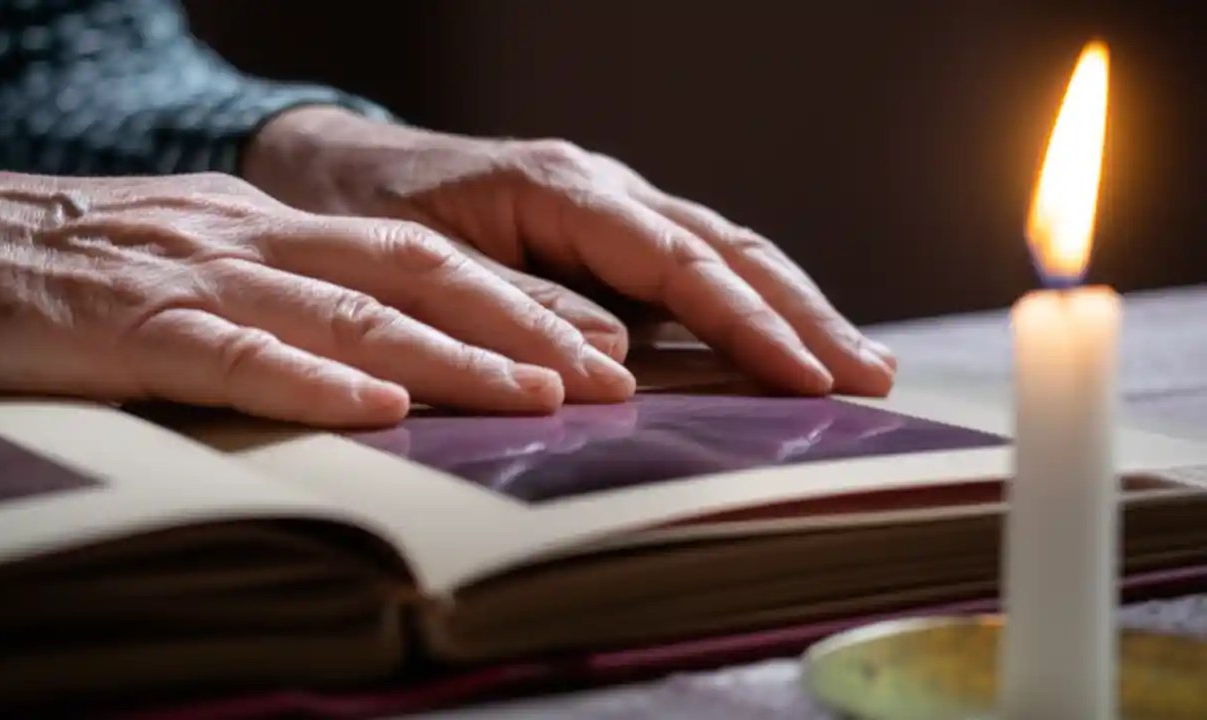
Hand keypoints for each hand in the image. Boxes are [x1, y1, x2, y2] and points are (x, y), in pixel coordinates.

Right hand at [0, 170, 637, 426]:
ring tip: (538, 395)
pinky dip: (307, 380)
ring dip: (448, 356)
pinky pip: (228, 352)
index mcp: (273, 232)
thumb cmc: (65, 271)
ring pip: (344, 311)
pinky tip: (374, 410)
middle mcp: (253, 241)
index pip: (421, 260)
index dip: (515, 301)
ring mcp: (192, 276)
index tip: (599, 347)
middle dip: (520, 325)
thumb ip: (283, 305)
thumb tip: (374, 363)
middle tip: (610, 377)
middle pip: (414, 274)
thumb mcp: (197, 271)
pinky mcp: (123, 324)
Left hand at [244, 107, 895, 395]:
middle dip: (801, 315)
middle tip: (871, 378)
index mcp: (562, 187)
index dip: (745, 320)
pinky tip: (786, 341)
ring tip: (861, 362)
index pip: (677, 261)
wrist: (336, 168)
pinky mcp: (605, 233)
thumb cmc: (370, 214)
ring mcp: (611, 207)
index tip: (805, 375)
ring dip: (794, 308)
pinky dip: (747, 304)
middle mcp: (604, 189)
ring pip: (723, 252)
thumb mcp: (426, 259)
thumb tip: (616, 360)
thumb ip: (516, 305)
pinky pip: (692, 266)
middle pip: (725, 250)